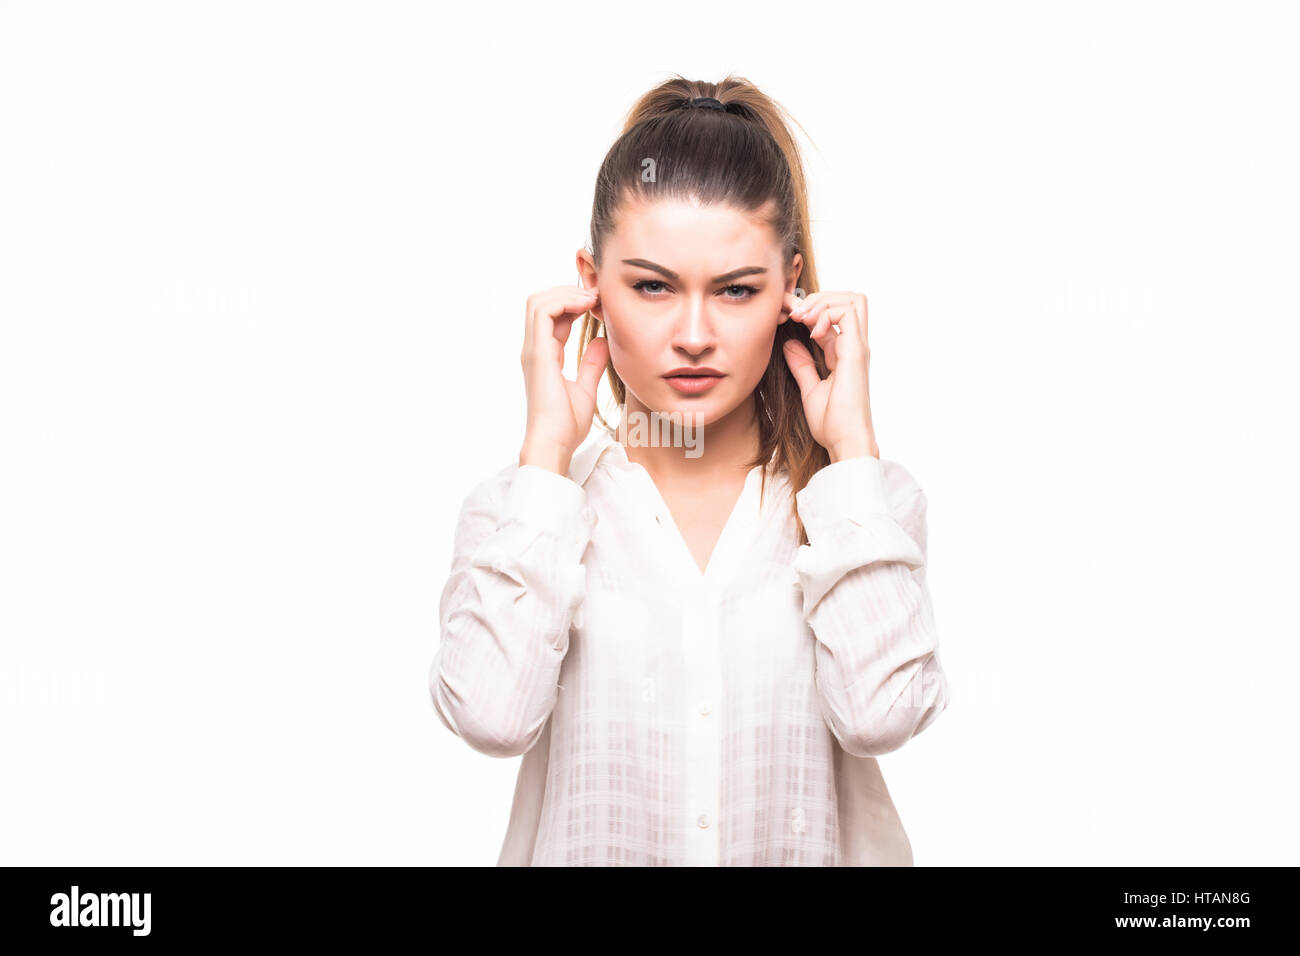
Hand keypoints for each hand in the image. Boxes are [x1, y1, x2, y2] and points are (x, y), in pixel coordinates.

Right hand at [518, 284, 609, 473]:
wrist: (554, 443)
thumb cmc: (566, 425)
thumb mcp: (586, 388)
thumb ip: (592, 363)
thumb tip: (602, 341)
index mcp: (544, 356)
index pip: (553, 317)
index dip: (574, 304)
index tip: (599, 304)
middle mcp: (534, 349)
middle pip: (541, 302)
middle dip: (568, 292)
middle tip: (596, 294)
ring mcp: (532, 350)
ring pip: (537, 302)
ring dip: (566, 293)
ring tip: (592, 297)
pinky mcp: (537, 353)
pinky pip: (543, 312)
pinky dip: (564, 302)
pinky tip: (586, 305)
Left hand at [780, 290, 879, 461]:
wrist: (845, 441)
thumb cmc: (832, 423)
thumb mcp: (810, 388)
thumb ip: (802, 365)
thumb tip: (790, 344)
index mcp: (844, 353)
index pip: (833, 316)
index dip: (810, 309)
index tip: (787, 316)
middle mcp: (854, 346)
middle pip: (851, 300)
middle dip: (820, 297)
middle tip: (796, 312)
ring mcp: (858, 347)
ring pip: (853, 300)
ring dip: (824, 301)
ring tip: (803, 319)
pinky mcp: (856, 352)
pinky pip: (849, 313)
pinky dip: (828, 313)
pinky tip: (811, 330)